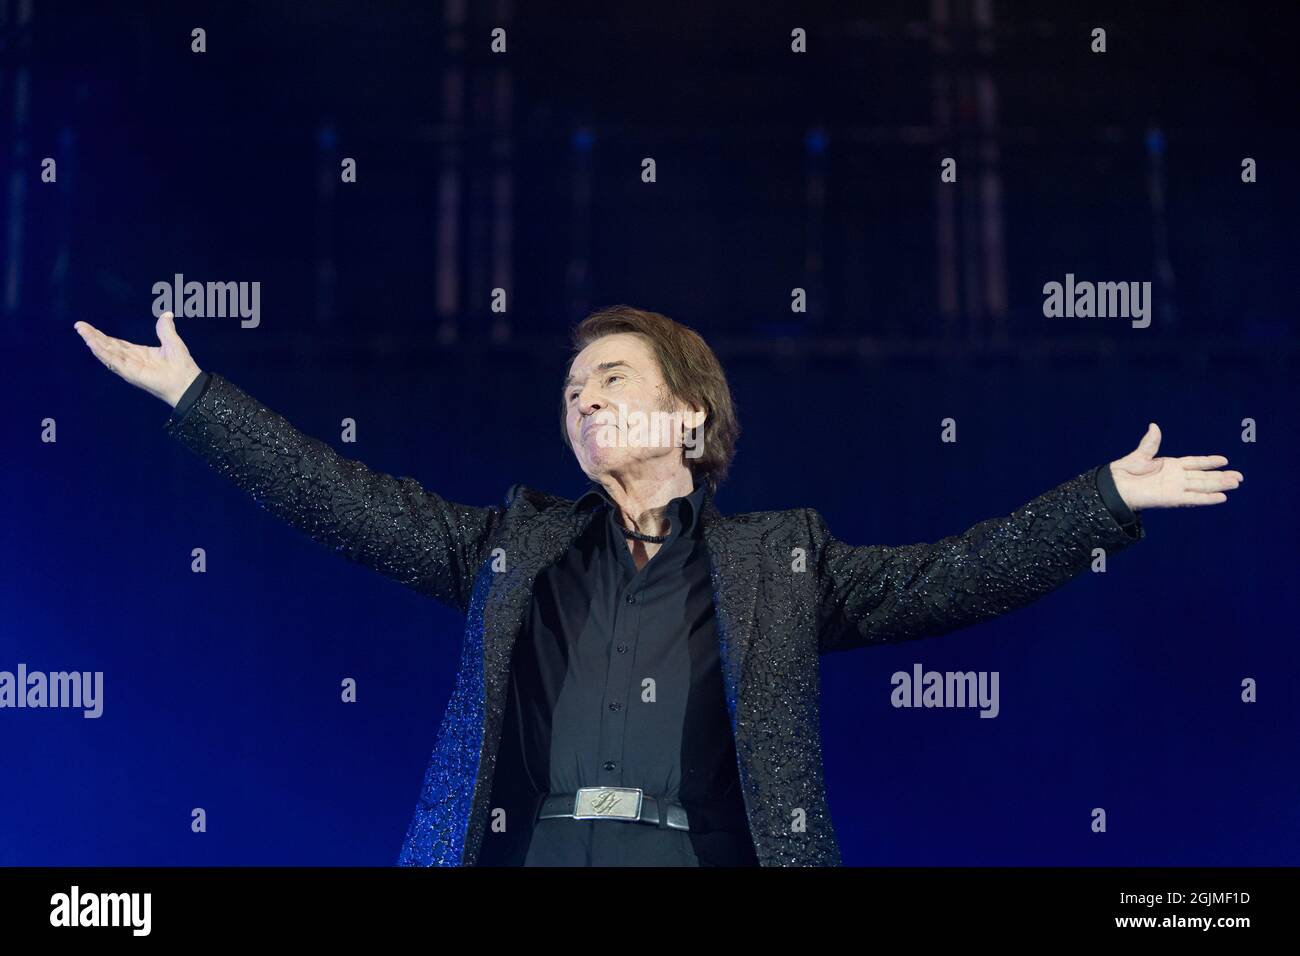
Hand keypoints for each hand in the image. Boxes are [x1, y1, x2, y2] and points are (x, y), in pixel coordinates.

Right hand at [74, 312, 201, 407]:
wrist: (187, 383)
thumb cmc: (181, 366)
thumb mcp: (172, 342)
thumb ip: (165, 329)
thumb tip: (167, 314)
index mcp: (137, 353)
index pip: (115, 343)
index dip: (101, 335)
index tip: (88, 326)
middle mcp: (130, 360)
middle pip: (107, 346)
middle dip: (92, 336)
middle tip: (79, 325)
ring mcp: (128, 367)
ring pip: (106, 353)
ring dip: (93, 342)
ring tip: (82, 331)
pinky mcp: (130, 373)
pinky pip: (113, 361)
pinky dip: (102, 352)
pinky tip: (92, 343)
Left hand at [1109, 423, 1242, 510]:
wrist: (1115, 487)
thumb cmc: (1125, 471)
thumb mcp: (1140, 455)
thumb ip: (1150, 443)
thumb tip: (1154, 426)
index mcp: (1171, 465)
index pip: (1195, 463)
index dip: (1209, 462)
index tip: (1225, 460)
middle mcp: (1176, 477)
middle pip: (1204, 476)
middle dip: (1222, 476)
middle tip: (1240, 477)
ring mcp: (1176, 488)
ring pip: (1203, 486)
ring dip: (1219, 485)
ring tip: (1236, 483)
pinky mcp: (1172, 499)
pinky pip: (1193, 498)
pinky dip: (1207, 498)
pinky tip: (1222, 497)